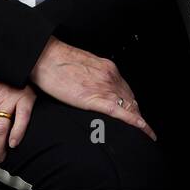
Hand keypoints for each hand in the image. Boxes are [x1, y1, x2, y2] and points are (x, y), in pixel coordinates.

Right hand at [29, 37, 156, 140]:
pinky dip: (136, 122)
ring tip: (144, 132)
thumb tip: (94, 86)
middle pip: (131, 99)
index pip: (126, 89)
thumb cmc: (58, 62)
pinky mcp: (96, 98)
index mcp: (107, 68)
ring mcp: (105, 87)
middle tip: (140, 126)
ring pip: (130, 106)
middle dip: (137, 113)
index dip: (132, 102)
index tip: (135, 111)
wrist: (45, 57)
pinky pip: (121, 113)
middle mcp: (110, 76)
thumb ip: (93, 76)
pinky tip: (143, 129)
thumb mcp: (82, 67)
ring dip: (138, 119)